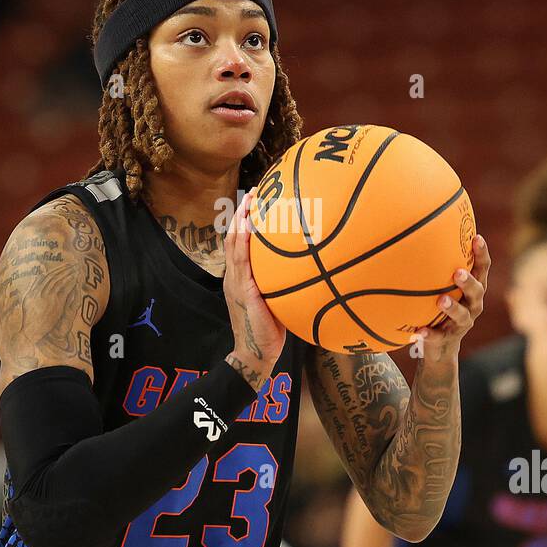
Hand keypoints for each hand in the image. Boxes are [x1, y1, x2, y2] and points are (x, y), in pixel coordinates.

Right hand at [224, 186, 285, 387]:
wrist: (256, 355)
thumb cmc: (270, 332)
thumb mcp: (278, 302)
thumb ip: (286, 284)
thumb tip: (312, 269)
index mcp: (241, 279)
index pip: (240, 245)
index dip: (244, 222)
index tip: (255, 202)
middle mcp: (235, 278)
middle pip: (234, 237)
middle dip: (242, 213)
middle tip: (254, 191)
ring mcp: (237, 284)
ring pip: (234, 245)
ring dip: (241, 221)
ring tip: (251, 201)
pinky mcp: (244, 292)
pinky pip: (243, 263)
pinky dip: (245, 243)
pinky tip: (252, 228)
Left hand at [408, 234, 489, 362]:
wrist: (441, 345)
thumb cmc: (440, 305)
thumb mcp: (441, 285)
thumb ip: (436, 265)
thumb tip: (417, 230)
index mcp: (474, 289)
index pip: (482, 268)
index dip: (482, 254)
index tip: (476, 238)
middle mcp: (473, 305)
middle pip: (477, 291)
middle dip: (469, 282)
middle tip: (458, 273)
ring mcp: (461, 323)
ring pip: (462, 316)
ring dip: (452, 308)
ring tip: (441, 301)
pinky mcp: (447, 339)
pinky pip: (438, 337)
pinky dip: (429, 334)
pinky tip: (419, 331)